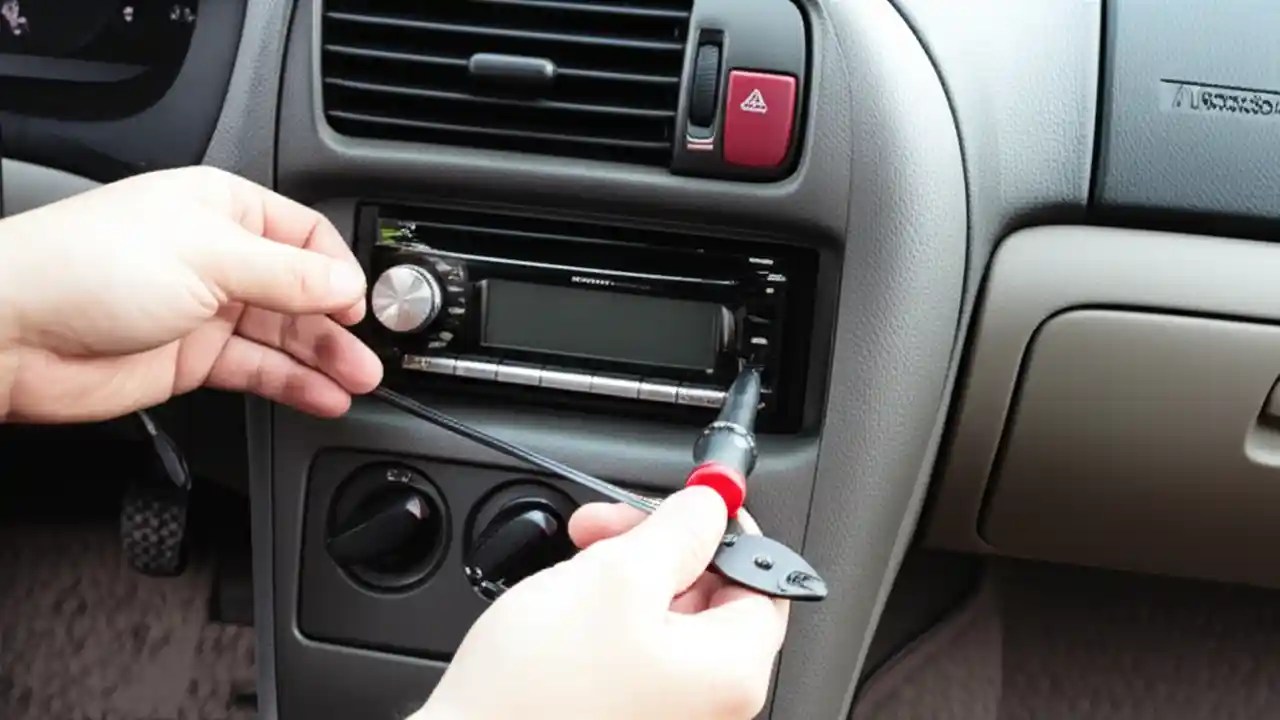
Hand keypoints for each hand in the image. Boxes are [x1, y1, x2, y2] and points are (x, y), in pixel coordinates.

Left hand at [0, 166, 381, 422]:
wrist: (9, 332)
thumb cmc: (85, 269)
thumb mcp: (206, 258)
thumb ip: (287, 276)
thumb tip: (347, 285)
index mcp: (223, 208)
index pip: (306, 237)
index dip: (339, 271)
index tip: (361, 304)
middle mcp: (219, 257)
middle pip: (302, 291)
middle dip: (339, 323)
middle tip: (367, 354)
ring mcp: (205, 310)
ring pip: (285, 335)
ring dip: (324, 359)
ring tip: (358, 382)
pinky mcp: (191, 358)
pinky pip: (258, 369)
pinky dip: (293, 384)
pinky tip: (322, 397)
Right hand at [416, 487, 790, 719]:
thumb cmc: (536, 689)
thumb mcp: (616, 576)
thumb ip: (680, 531)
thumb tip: (712, 508)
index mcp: (731, 672)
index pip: (763, 581)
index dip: (724, 532)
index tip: (687, 506)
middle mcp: (711, 705)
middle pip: (712, 597)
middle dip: (659, 547)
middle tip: (608, 527)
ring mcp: (669, 715)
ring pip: (668, 620)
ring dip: (627, 576)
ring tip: (577, 562)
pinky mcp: (628, 717)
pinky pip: (640, 653)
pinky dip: (611, 617)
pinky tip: (571, 601)